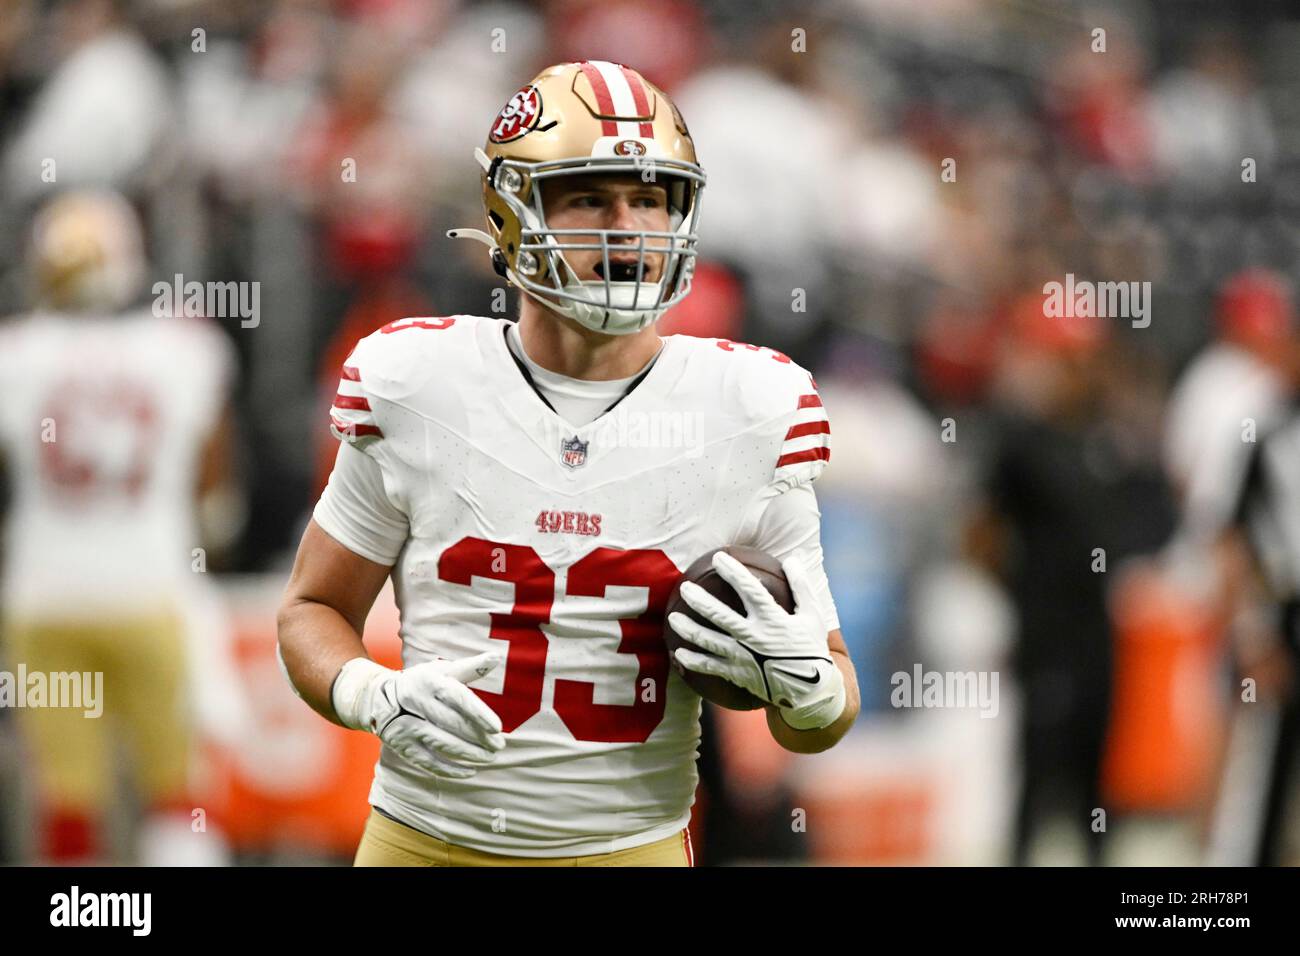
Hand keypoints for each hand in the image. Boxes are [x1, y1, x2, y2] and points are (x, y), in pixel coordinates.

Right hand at [331, 652, 506, 778]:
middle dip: (479, 737)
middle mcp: (416, 702)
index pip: (458, 698)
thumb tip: (496, 658)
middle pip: (452, 723)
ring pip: (441, 744)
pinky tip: (469, 772)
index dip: (479, 714)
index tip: (498, 728)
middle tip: (499, 745)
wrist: (378, 698)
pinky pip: (427, 761)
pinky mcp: (401, 745)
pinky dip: (449, 769)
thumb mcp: (442, 670)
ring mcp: (406, 725)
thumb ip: (470, 668)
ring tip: (489, 757)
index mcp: (430, 681)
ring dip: (468, 754)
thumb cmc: (422, 682)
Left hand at [667, 551, 846, 729]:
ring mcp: (744, 657)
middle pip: (720, 616)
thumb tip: (792, 558)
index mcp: (773, 619)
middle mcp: (754, 637)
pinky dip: (693, 661)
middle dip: (700, 600)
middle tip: (685, 588)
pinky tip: (678, 654)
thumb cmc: (810, 648)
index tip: (718, 557)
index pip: (749, 590)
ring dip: (689, 629)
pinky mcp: (738, 674)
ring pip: (709, 641)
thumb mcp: (812, 615)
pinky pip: (711, 667)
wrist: (810, 691)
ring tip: (672, 619)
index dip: (733, 572)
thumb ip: (801, 586)